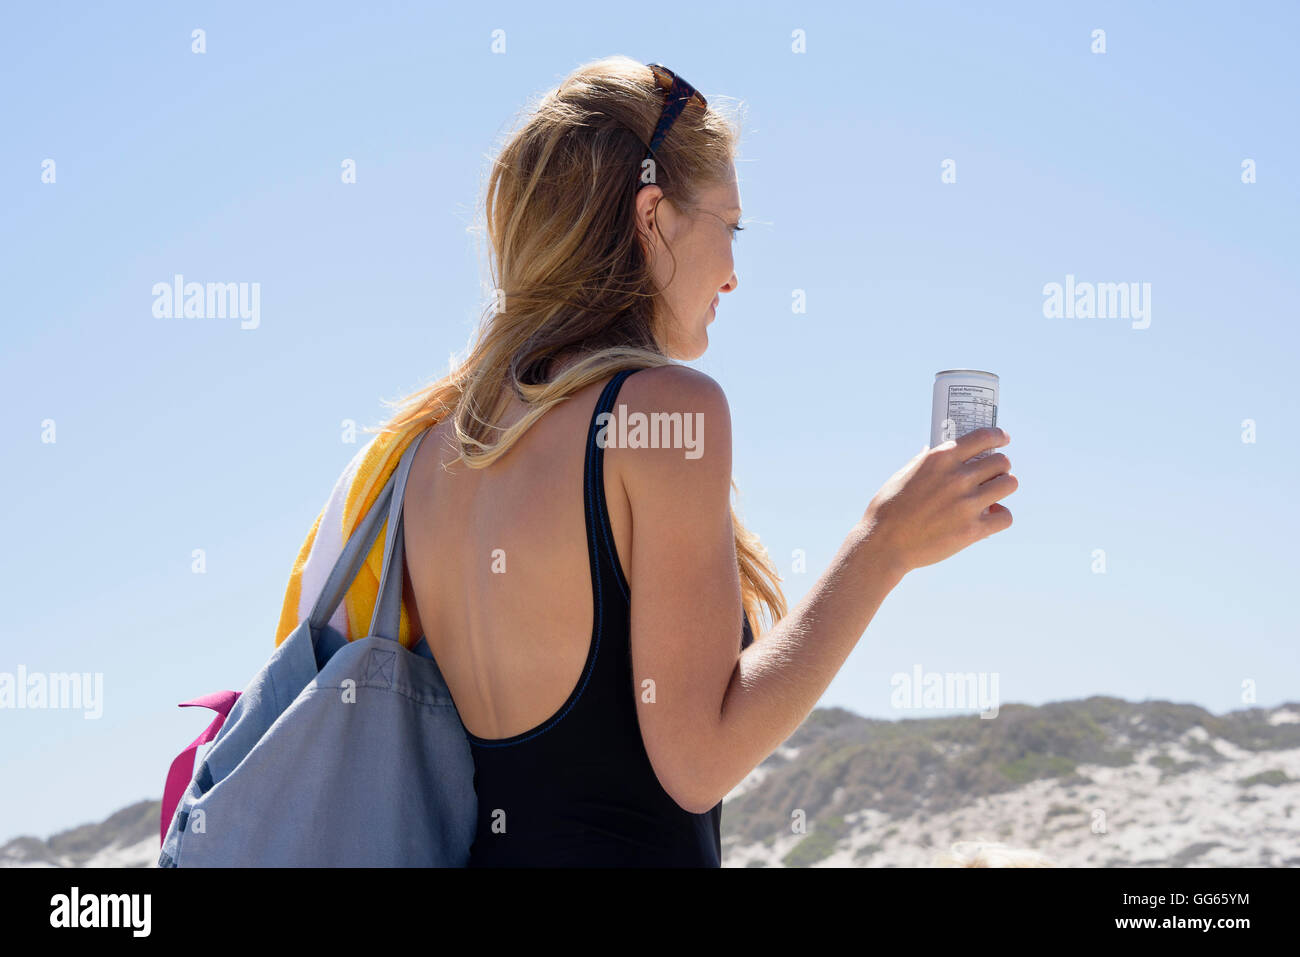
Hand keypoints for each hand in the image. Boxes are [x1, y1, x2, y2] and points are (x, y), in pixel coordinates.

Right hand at [861, 428, 1016, 573]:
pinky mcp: (973, 530)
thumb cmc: (887, 510)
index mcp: (940, 459)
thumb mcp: (901, 475)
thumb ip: (921, 461)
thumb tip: (930, 449)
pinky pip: (1005, 516)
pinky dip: (1001, 516)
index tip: (1004, 439)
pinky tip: (990, 517)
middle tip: (994, 475)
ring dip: (1004, 488)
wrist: (884, 545)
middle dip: (1000, 467)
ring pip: (1009, 484)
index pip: (984, 437)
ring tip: (993, 495)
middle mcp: (957, 477)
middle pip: (1001, 462)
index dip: (999, 436)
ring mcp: (967, 504)